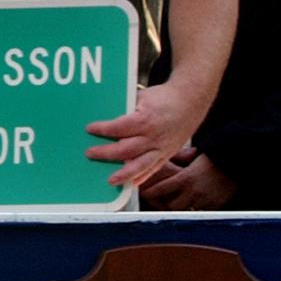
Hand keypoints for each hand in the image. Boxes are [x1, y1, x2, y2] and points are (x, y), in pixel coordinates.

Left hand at [85, 81, 205, 187]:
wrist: (191, 101)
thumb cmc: (165, 98)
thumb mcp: (142, 97)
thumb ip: (126, 109)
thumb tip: (105, 113)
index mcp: (146, 119)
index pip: (119, 128)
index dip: (102, 129)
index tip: (89, 129)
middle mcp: (154, 136)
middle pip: (126, 149)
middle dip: (106, 153)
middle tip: (90, 153)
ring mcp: (162, 147)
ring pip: (140, 165)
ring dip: (124, 174)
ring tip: (110, 180)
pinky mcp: (167, 154)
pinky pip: (153, 169)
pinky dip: (142, 177)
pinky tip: (131, 183)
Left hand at [140, 152, 236, 210]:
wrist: (238, 161)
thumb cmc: (214, 157)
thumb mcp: (192, 157)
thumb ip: (177, 159)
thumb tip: (161, 159)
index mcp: (185, 177)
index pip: (161, 188)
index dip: (151, 192)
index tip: (144, 193)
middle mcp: (194, 190)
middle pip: (173, 205)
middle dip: (167, 203)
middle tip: (161, 202)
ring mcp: (205, 199)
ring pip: (187, 210)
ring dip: (182, 208)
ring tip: (177, 204)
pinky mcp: (216, 205)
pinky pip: (202, 212)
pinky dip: (197, 209)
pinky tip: (194, 204)